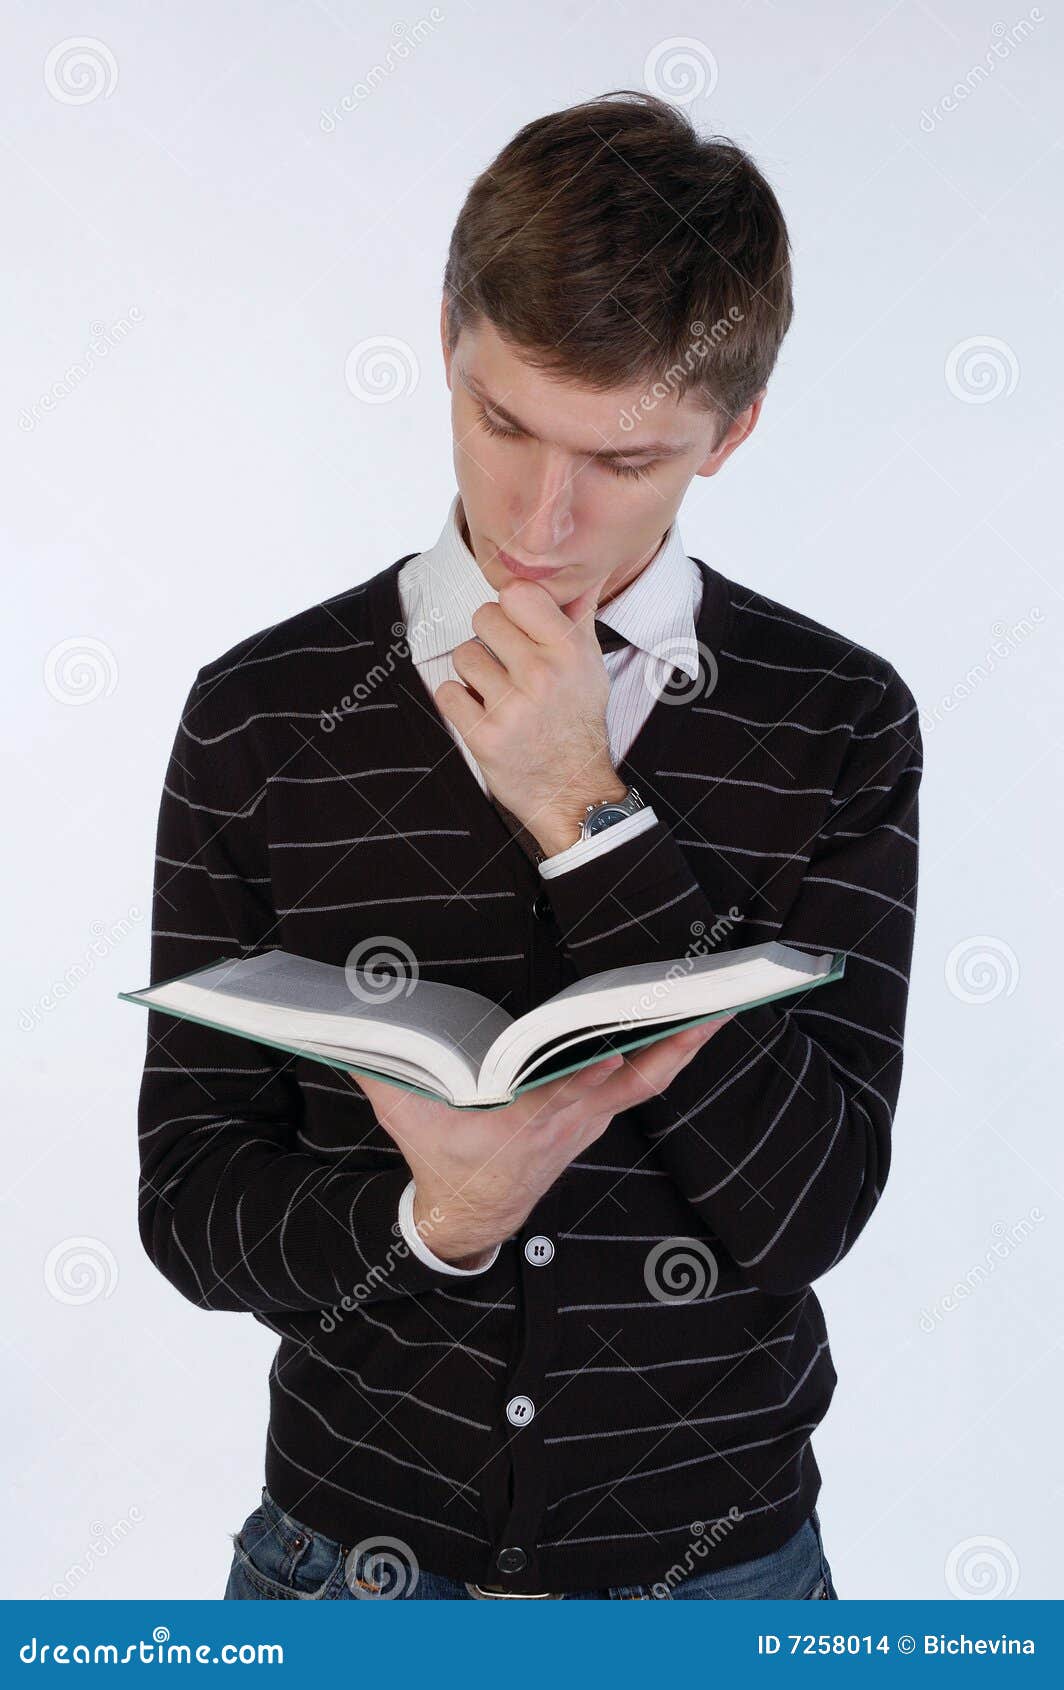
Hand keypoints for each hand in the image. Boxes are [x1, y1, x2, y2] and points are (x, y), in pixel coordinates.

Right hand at [350, 1018, 732, 1264]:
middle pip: (632, 1078)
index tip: (616, 1044)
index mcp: (527, 1119)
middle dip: (669, 1042)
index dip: (592, 1071)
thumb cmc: (442, 1160)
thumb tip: (343, 1021)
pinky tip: (695, 1021)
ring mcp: (592, 1117)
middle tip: (709, 1003)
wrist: (472, 1215)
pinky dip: (672, 1053)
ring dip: (684, 1042)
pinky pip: (647, 1081)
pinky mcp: (599, 1112)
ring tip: (720, 1001)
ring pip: (649, 1078)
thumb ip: (380, 1067)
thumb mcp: (404, 1115)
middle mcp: (571, 1117)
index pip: (567, 1091)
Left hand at [433, 578, 623, 856]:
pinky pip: (446, 692)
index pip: (517, 593)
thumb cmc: (577, 722)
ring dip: (473, 673)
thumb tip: (581, 574)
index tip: (516, 627)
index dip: (510, 608)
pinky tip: (482, 713)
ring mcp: (511, 707)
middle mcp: (542, 676)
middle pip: (483, 618)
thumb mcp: (590, 666)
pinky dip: (458, 702)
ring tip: (496, 692)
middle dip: (489, 639)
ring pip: (463, 655)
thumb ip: (579, 616)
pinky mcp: (484, 736)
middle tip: (506, 666)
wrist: (572, 790)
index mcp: (569, 651)